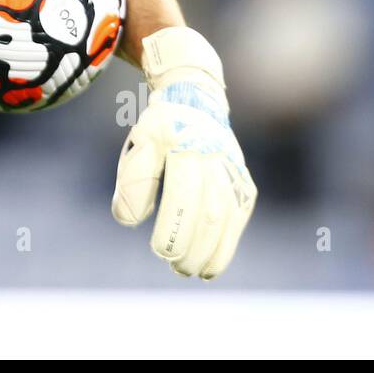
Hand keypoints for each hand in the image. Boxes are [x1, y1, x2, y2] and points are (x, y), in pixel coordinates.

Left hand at [111, 27, 256, 278]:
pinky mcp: (245, 185)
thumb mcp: (139, 145)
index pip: (182, 195)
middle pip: (208, 213)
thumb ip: (131, 182)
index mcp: (184, 145)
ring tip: (192, 271)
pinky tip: (211, 263)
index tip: (159, 251)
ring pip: (228, 219)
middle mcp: (214, 158)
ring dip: (212, 252)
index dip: (174, 227)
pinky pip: (238, 218)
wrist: (197, 102)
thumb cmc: (160, 130)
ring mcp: (233, 172)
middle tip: (175, 267)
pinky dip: (227, 244)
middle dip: (193, 247)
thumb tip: (128, 220)